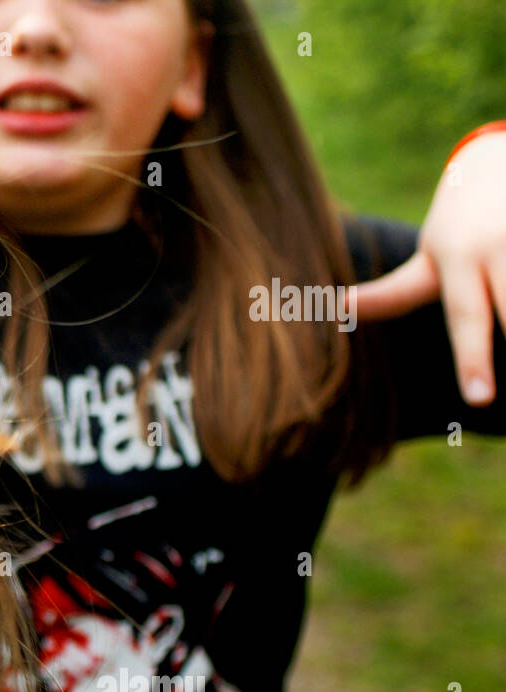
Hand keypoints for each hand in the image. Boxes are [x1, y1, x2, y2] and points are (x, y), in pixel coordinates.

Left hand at [349, 132, 505, 406]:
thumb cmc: (463, 219)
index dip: (473, 359)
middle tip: (493, 399)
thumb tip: (338, 308)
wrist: (501, 157)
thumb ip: (396, 293)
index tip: (480, 398)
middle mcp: (502, 247)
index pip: (467, 318)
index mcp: (462, 259)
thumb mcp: (431, 254)